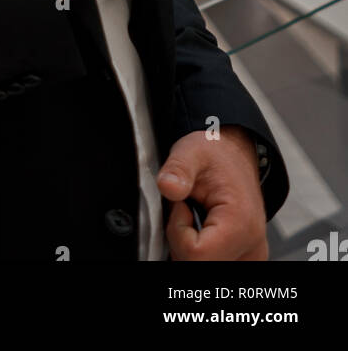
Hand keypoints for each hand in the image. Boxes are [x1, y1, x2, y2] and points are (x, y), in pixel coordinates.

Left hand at [158, 127, 267, 259]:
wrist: (235, 157)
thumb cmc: (216, 156)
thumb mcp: (191, 151)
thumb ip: (178, 169)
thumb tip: (167, 186)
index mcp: (241, 224)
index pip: (195, 255)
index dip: (177, 231)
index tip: (181, 205)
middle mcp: (252, 249)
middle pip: (198, 266)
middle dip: (181, 242)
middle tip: (187, 211)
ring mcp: (250, 259)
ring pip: (202, 268)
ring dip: (189, 250)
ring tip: (195, 219)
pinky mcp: (244, 260)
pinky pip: (210, 265)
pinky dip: (199, 253)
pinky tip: (201, 232)